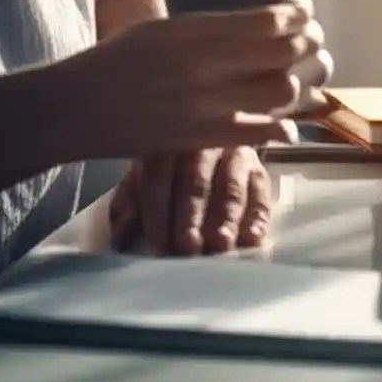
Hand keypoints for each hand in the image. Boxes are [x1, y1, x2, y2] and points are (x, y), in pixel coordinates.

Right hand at [55, 0, 330, 159]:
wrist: (77, 107)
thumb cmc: (118, 62)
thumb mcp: (163, 29)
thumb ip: (210, 27)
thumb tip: (260, 23)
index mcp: (194, 31)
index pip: (267, 19)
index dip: (298, 15)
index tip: (305, 12)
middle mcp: (205, 64)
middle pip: (284, 53)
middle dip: (309, 44)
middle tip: (312, 41)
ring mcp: (206, 103)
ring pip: (281, 93)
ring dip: (298, 86)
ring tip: (298, 80)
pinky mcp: (202, 136)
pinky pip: (261, 133)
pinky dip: (281, 129)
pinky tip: (286, 125)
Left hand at [109, 147, 272, 254]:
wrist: (211, 136)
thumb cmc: (169, 168)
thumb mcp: (142, 179)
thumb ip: (130, 206)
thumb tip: (120, 240)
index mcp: (167, 146)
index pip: (159, 178)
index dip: (158, 211)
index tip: (158, 241)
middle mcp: (203, 146)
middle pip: (196, 182)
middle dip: (192, 216)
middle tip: (189, 245)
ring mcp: (235, 155)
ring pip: (231, 188)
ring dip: (227, 218)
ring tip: (221, 243)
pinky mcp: (259, 170)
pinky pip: (261, 194)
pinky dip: (258, 217)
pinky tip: (253, 238)